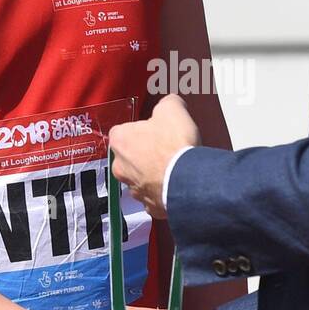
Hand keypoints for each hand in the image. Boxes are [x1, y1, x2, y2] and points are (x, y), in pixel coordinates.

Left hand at [108, 93, 200, 219]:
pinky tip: (177, 185)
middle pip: (130, 157)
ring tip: (174, 168)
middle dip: (145, 154)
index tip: (155, 130)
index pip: (123, 131)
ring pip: (141, 179)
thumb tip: (170, 103)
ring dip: (153, 174)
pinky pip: (154, 197)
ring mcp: (134, 189)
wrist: (188, 180)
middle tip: (166, 149)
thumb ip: (167, 103)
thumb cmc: (175, 145)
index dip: (140, 130)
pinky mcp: (149, 206)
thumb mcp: (172, 108)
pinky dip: (163, 192)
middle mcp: (120, 167)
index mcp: (120, 141)